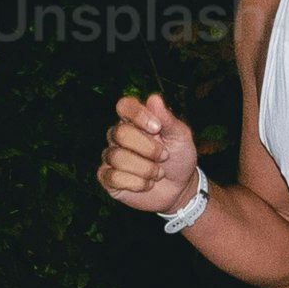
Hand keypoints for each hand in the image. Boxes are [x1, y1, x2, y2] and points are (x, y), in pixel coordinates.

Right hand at [97, 90, 202, 217]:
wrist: (180, 188)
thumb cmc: (179, 157)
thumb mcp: (180, 137)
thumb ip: (167, 119)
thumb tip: (153, 98)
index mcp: (135, 120)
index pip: (124, 106)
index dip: (139, 115)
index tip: (157, 128)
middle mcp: (119, 135)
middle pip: (120, 133)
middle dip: (148, 148)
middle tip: (164, 156)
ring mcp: (111, 156)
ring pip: (117, 158)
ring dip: (145, 169)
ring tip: (158, 173)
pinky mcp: (107, 178)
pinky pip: (113, 177)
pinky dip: (136, 183)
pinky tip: (146, 184)